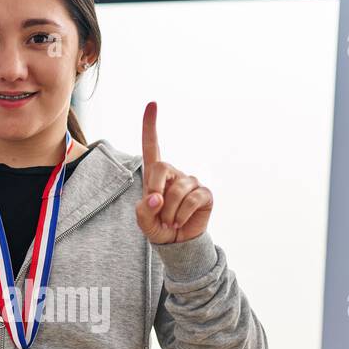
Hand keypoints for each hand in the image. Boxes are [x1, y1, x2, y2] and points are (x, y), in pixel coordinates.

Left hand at [135, 101, 212, 244]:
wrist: (178, 244)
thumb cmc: (159, 228)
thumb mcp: (145, 222)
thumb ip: (143, 211)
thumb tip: (156, 198)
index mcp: (156, 176)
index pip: (152, 146)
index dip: (150, 126)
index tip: (152, 104)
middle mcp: (174, 175)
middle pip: (161, 167)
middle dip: (155, 191)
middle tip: (156, 212)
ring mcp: (191, 182)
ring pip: (178, 189)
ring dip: (169, 212)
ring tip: (170, 223)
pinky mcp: (205, 194)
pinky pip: (192, 200)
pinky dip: (182, 215)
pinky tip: (180, 222)